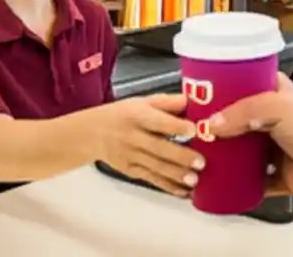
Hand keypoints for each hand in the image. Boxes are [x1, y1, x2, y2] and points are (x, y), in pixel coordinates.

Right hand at [89, 94, 203, 197]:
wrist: (92, 134)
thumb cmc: (124, 115)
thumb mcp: (142, 101)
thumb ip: (168, 102)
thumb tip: (192, 100)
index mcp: (138, 116)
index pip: (158, 122)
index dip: (175, 126)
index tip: (193, 130)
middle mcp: (133, 137)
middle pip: (158, 148)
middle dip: (180, 156)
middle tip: (200, 162)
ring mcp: (131, 156)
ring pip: (156, 167)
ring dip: (176, 175)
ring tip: (194, 180)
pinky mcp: (131, 171)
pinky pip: (152, 180)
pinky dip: (168, 187)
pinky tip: (183, 192)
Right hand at [210, 73, 292, 197]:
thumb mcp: (277, 107)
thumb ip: (244, 111)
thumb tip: (213, 123)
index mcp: (275, 92)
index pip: (244, 81)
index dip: (223, 84)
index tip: (201, 89)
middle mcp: (271, 116)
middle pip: (235, 115)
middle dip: (216, 121)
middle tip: (193, 123)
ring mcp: (268, 143)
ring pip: (237, 144)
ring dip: (221, 148)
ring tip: (198, 148)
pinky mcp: (268, 169)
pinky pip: (244, 173)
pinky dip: (231, 174)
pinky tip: (215, 173)